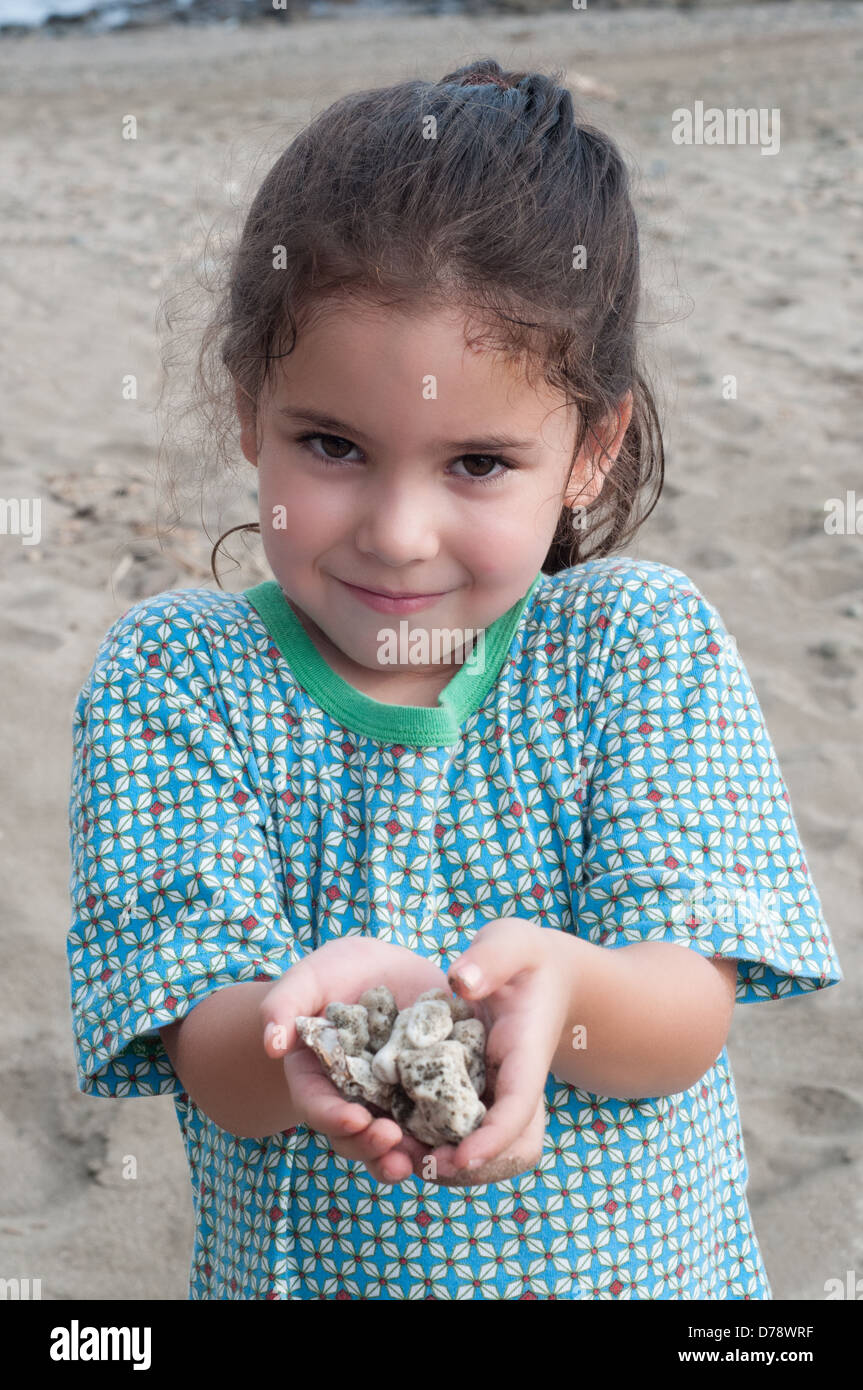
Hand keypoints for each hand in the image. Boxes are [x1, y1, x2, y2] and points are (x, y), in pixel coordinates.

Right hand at [260, 937, 450, 1184]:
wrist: (382, 969)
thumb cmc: (335, 972)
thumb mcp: (308, 979)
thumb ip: (283, 1006)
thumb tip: (272, 1044)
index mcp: (316, 1079)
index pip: (317, 1106)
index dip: (333, 1117)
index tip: (354, 1119)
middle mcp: (351, 1100)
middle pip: (354, 1135)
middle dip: (370, 1145)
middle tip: (391, 1140)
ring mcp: (387, 1102)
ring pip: (392, 1141)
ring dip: (404, 1155)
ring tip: (419, 1158)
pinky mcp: (423, 1094)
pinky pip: (430, 1124)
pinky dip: (440, 1137)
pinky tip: (455, 1140)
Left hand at [423, 917, 570, 1186]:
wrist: (543, 973)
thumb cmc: (525, 955)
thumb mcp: (511, 943)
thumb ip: (489, 959)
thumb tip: (461, 981)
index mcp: (525, 1054)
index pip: (519, 1105)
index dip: (494, 1138)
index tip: (461, 1158)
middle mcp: (513, 1084)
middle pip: (510, 1148)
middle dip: (471, 1165)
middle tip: (419, 1163)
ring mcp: (496, 1094)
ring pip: (486, 1151)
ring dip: (449, 1163)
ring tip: (401, 1156)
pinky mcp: (475, 1094)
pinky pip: (461, 1133)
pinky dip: (435, 1144)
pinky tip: (396, 1135)